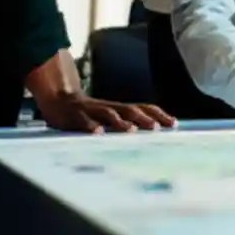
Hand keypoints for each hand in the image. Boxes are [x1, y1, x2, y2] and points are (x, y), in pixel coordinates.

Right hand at [36, 92, 176, 133]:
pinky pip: (84, 121)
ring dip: (121, 122)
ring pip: (109, 113)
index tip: (174, 124)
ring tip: (131, 130)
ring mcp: (93, 110)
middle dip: (145, 119)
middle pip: (131, 110)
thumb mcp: (111, 117)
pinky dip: (91, 127)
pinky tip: (98, 133)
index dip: (159, 115)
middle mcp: (110, 107)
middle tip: (157, 128)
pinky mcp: (75, 116)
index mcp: (120, 108)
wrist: (59, 100)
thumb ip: (127, 123)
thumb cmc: (90, 114)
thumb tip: (152, 133)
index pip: (145, 108)